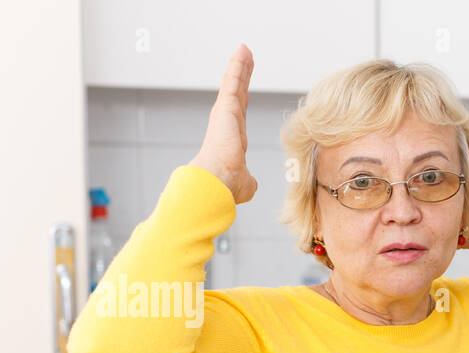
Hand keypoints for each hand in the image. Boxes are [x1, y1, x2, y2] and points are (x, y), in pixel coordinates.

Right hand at [189, 44, 257, 203]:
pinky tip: (242, 52)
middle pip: (237, 93)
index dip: (243, 97)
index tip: (245, 86)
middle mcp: (227, 123)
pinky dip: (238, 66)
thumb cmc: (227, 186)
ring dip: (240, 65)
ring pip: (234, 84)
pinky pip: (233, 81)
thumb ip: (248, 178)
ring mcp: (225, 114)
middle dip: (242, 75)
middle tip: (246, 57)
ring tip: (245, 49)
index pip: (240, 112)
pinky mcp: (226, 107)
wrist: (217, 183)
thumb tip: (251, 183)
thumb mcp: (245, 183)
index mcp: (232, 138)